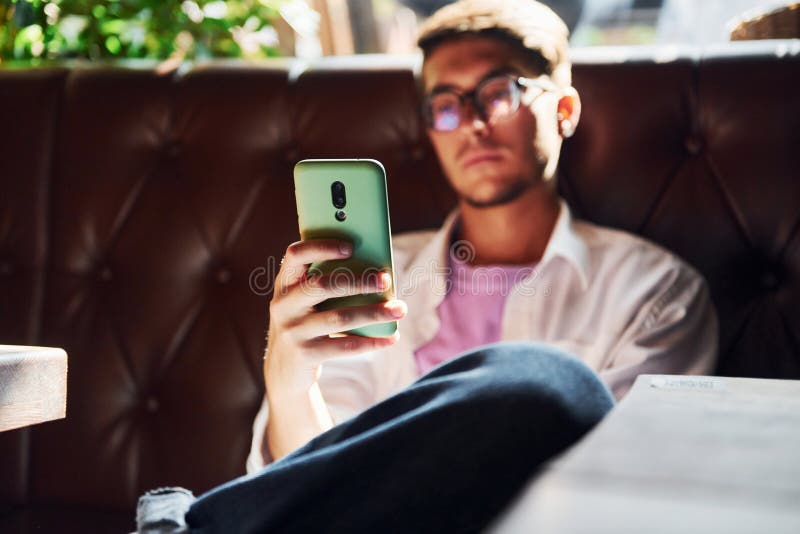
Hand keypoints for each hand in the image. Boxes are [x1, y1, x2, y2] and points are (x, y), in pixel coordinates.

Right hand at [264, 239, 406, 394]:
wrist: (284, 372)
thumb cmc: (305, 325)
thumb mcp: (305, 303)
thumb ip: (327, 285)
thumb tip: (376, 272)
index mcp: (284, 284)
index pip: (295, 255)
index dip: (322, 248)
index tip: (350, 247)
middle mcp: (283, 306)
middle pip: (322, 285)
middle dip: (358, 281)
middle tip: (386, 280)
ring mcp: (293, 331)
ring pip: (339, 317)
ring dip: (374, 312)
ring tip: (400, 309)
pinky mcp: (306, 355)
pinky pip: (345, 346)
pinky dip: (372, 341)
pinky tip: (392, 337)